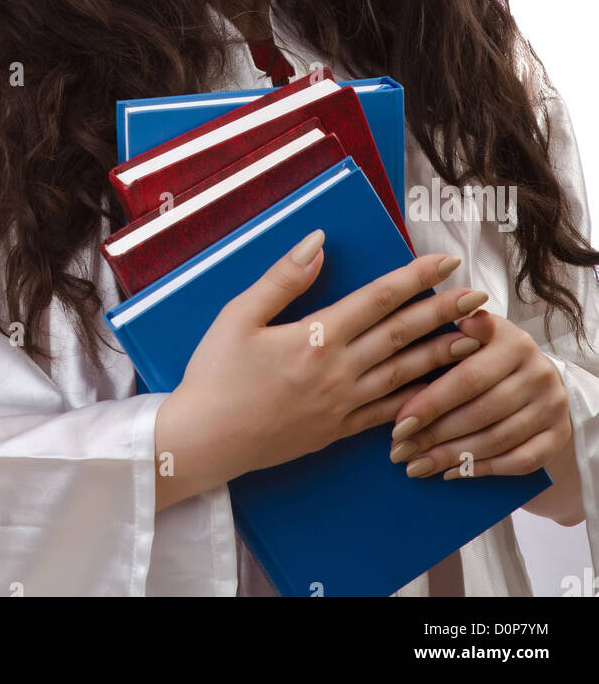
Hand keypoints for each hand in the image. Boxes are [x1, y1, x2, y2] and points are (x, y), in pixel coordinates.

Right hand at [159, 235, 494, 497]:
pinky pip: (391, 412)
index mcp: (316, 337)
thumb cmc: (215, 375)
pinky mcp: (339, 430)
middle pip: (403, 334)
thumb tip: (318, 242)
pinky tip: (440, 389)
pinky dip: (420, 398)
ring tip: (476, 338)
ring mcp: (343, 404)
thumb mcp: (239, 315)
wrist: (204, 441)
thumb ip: (283, 278)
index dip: (415, 278)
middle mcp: (339, 371)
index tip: (445, 261)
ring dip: (444, 354)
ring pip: (407, 374)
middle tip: (479, 295)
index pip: (379, 299)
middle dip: (445, 312)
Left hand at [388, 308, 571, 479]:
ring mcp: (552, 406)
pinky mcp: (558, 435)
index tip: (398, 424)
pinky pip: (519, 461)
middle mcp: (538, 372)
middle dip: (434, 435)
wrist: (536, 380)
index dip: (430, 402)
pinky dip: (482, 469)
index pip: (467, 377)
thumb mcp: (474, 336)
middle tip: (399, 451)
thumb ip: (454, 331)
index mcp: (513, 341)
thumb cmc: (488, 356)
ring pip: (496, 439)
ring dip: (451, 457)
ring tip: (416, 465)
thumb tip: (444, 320)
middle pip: (480, 412)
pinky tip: (451, 473)